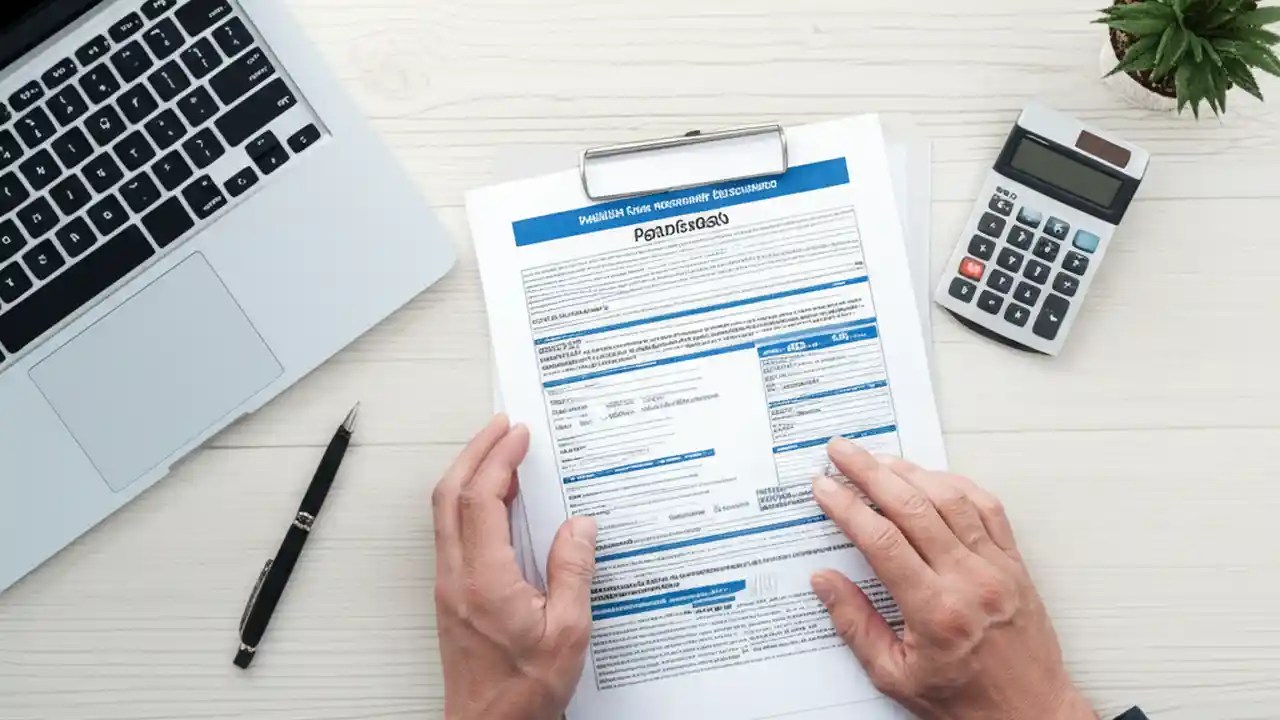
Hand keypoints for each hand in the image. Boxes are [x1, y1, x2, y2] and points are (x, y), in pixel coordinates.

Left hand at [433, 415, 597, 719]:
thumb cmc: (523, 692)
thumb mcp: (567, 632)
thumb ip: (572, 572)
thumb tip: (578, 526)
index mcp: (485, 580)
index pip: (482, 500)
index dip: (499, 459)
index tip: (518, 435)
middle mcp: (457, 577)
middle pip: (450, 495)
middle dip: (474, 452)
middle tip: (501, 427)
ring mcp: (449, 585)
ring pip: (445, 512)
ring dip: (468, 474)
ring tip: (497, 453)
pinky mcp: (451, 595)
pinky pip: (452, 532)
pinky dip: (469, 502)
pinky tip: (495, 502)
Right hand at [810, 438, 1095, 719]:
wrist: (1030, 714)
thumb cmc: (966, 701)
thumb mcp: (895, 676)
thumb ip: (855, 625)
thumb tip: (824, 582)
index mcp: (935, 611)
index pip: (882, 541)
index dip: (847, 507)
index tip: (824, 488)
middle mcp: (969, 581)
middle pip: (912, 507)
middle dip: (869, 472)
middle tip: (841, 452)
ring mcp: (996, 568)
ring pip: (949, 499)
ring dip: (910, 471)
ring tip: (879, 458)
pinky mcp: (1015, 564)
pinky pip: (988, 508)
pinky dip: (957, 484)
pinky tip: (933, 476)